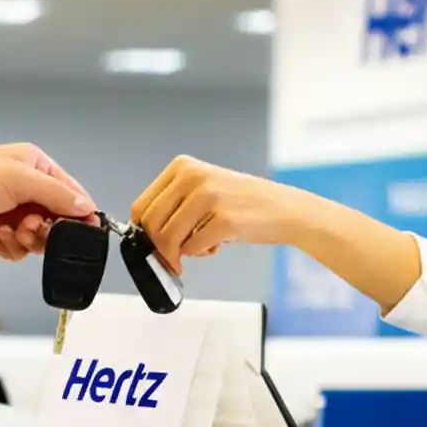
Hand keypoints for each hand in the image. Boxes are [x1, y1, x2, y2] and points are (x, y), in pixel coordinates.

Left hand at [0, 143, 97, 260]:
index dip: (80, 212)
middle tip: (35, 227)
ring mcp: (9, 213)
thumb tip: (87, 207)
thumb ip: (56, 194)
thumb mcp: (18, 179)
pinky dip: (10, 248)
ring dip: (28, 240)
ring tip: (12, 231)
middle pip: (57, 220)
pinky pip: (18, 251)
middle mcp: (23, 189)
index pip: (69, 192)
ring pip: (38, 239)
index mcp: (33, 166)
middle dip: (49, 229)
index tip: (88, 229)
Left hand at [130, 155, 307, 273]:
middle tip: (172, 259)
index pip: (141, 207)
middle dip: (158, 248)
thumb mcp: (203, 190)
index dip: (144, 233)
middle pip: (151, 224)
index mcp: (183, 167)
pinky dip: (202, 252)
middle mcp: (193, 177)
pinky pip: (192, 248)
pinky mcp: (224, 219)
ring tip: (201, 246)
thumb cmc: (243, 203)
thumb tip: (144, 236)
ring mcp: (209, 197)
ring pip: (168, 238)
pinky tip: (218, 242)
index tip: (153, 246)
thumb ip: (173, 206)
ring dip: (180, 253)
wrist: (285, 209)